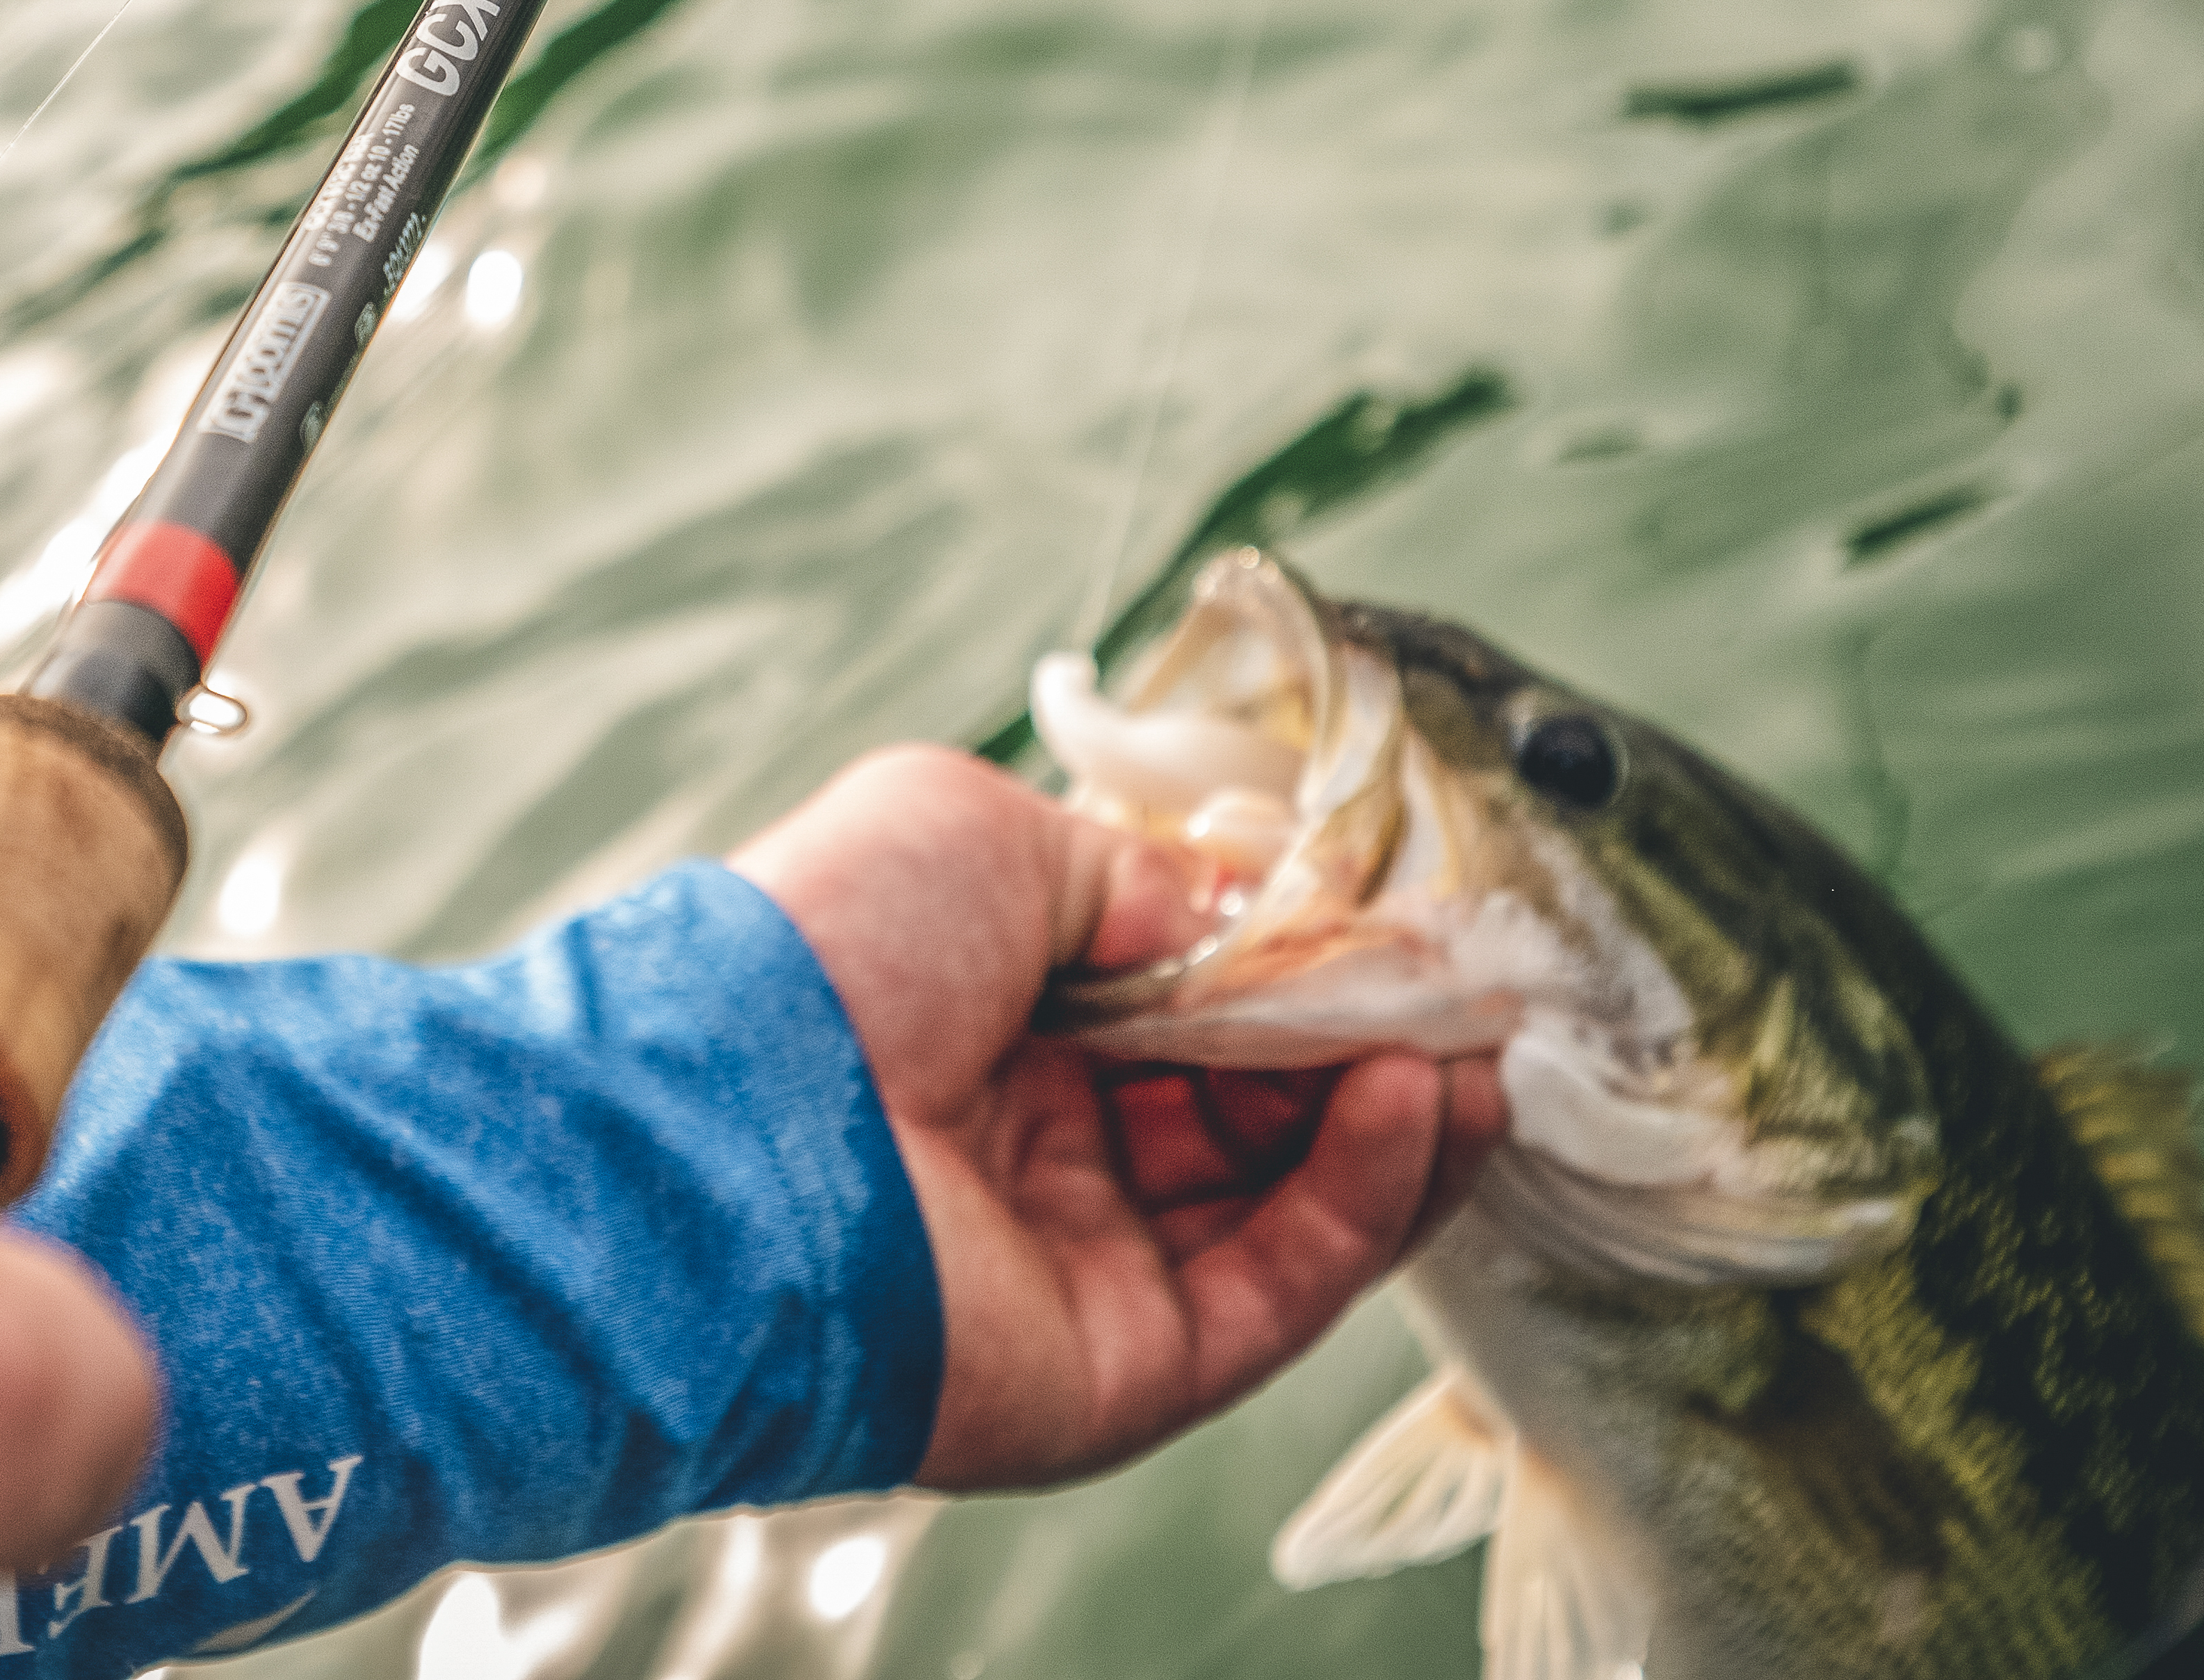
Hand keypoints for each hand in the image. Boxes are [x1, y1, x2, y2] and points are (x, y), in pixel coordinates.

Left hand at [734, 746, 1504, 1491]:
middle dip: (1362, 1047)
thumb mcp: (986, 835)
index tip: (1395, 931)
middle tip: (1460, 993)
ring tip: (1465, 1049)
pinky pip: (1281, 1285)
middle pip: (1250, 1109)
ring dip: (1394, 1122)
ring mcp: (1084, 1266)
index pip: (1182, 1010)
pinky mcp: (1125, 1368)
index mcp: (992, 1028)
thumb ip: (1138, 876)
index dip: (1292, 973)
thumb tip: (1253, 916)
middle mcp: (1038, 1150)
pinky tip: (1416, 1103)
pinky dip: (1365, 1196)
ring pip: (1290, 1206)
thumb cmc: (833, 950)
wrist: (738, 1122)